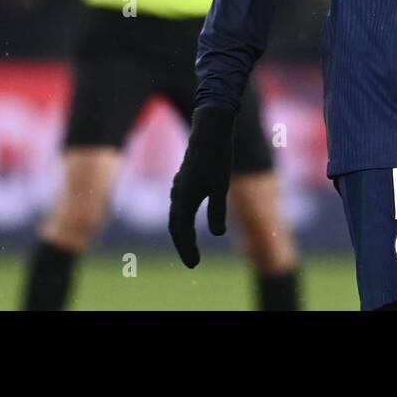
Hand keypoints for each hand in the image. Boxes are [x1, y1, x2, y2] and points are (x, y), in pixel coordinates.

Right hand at [168, 106, 235, 267]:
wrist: (209, 131)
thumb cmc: (217, 158)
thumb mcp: (221, 187)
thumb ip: (217, 211)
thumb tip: (217, 234)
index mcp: (185, 198)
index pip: (183, 232)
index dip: (188, 249)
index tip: (194, 265)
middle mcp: (178, 193)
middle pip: (176, 226)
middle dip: (183, 245)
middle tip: (192, 262)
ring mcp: (178, 185)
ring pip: (175, 215)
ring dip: (181, 232)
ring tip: (189, 245)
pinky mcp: (183, 179)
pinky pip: (177, 204)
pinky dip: (181, 218)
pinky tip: (187, 220)